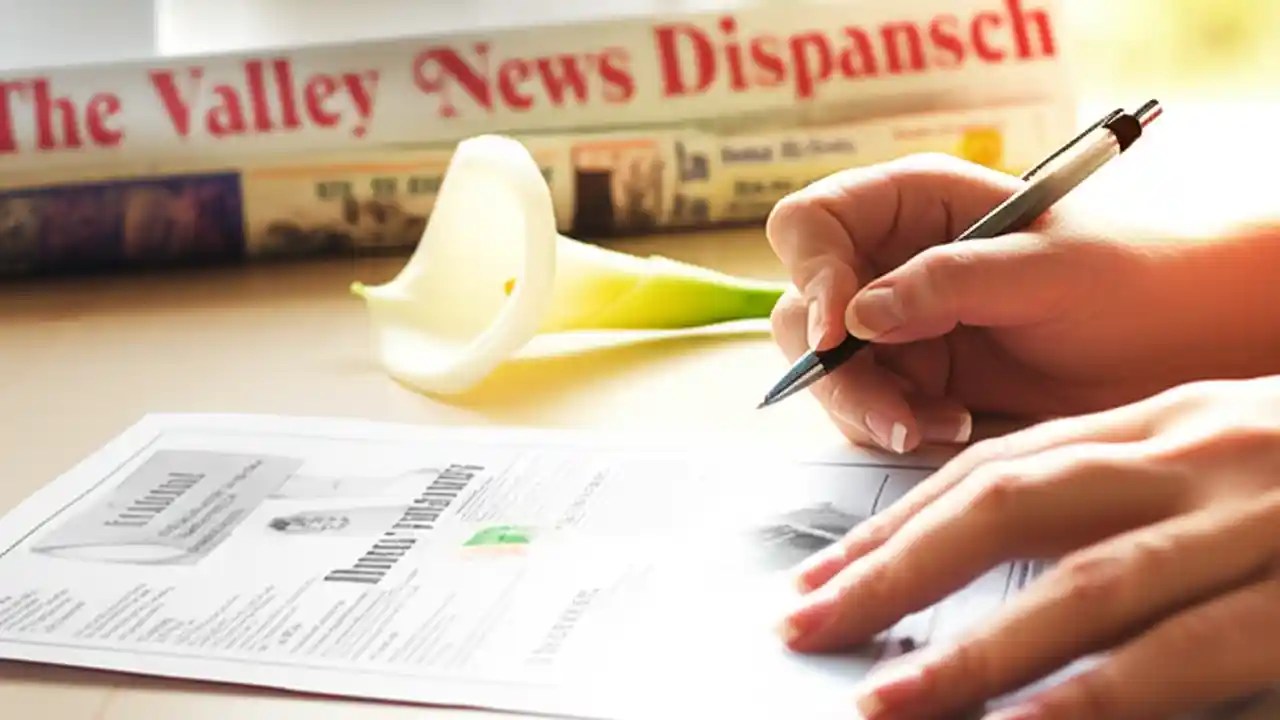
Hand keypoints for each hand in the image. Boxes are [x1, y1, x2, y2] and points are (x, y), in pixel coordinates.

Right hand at [765, 152, 1279, 452]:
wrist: (1170, 341)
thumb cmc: (1123, 277)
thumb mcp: (1044, 269)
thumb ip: (949, 283)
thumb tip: (858, 315)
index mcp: (909, 203)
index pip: (811, 223)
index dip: (811, 271)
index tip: (841, 330)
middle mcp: (885, 260)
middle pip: (804, 309)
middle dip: (837, 369)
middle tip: (891, 412)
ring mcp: (892, 323)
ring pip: (826, 371)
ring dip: (866, 407)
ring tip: (935, 426)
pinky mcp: (908, 377)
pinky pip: (863, 408)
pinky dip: (892, 426)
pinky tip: (950, 426)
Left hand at [778, 376, 1279, 719]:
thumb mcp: (1220, 448)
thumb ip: (1123, 479)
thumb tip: (1004, 541)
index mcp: (1166, 418)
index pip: (1000, 460)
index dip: (901, 516)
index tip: (825, 570)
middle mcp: (1197, 455)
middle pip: (1014, 502)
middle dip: (898, 566)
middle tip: (808, 625)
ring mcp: (1256, 523)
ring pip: (1089, 581)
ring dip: (979, 648)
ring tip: (889, 702)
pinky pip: (1197, 650)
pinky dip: (1108, 694)